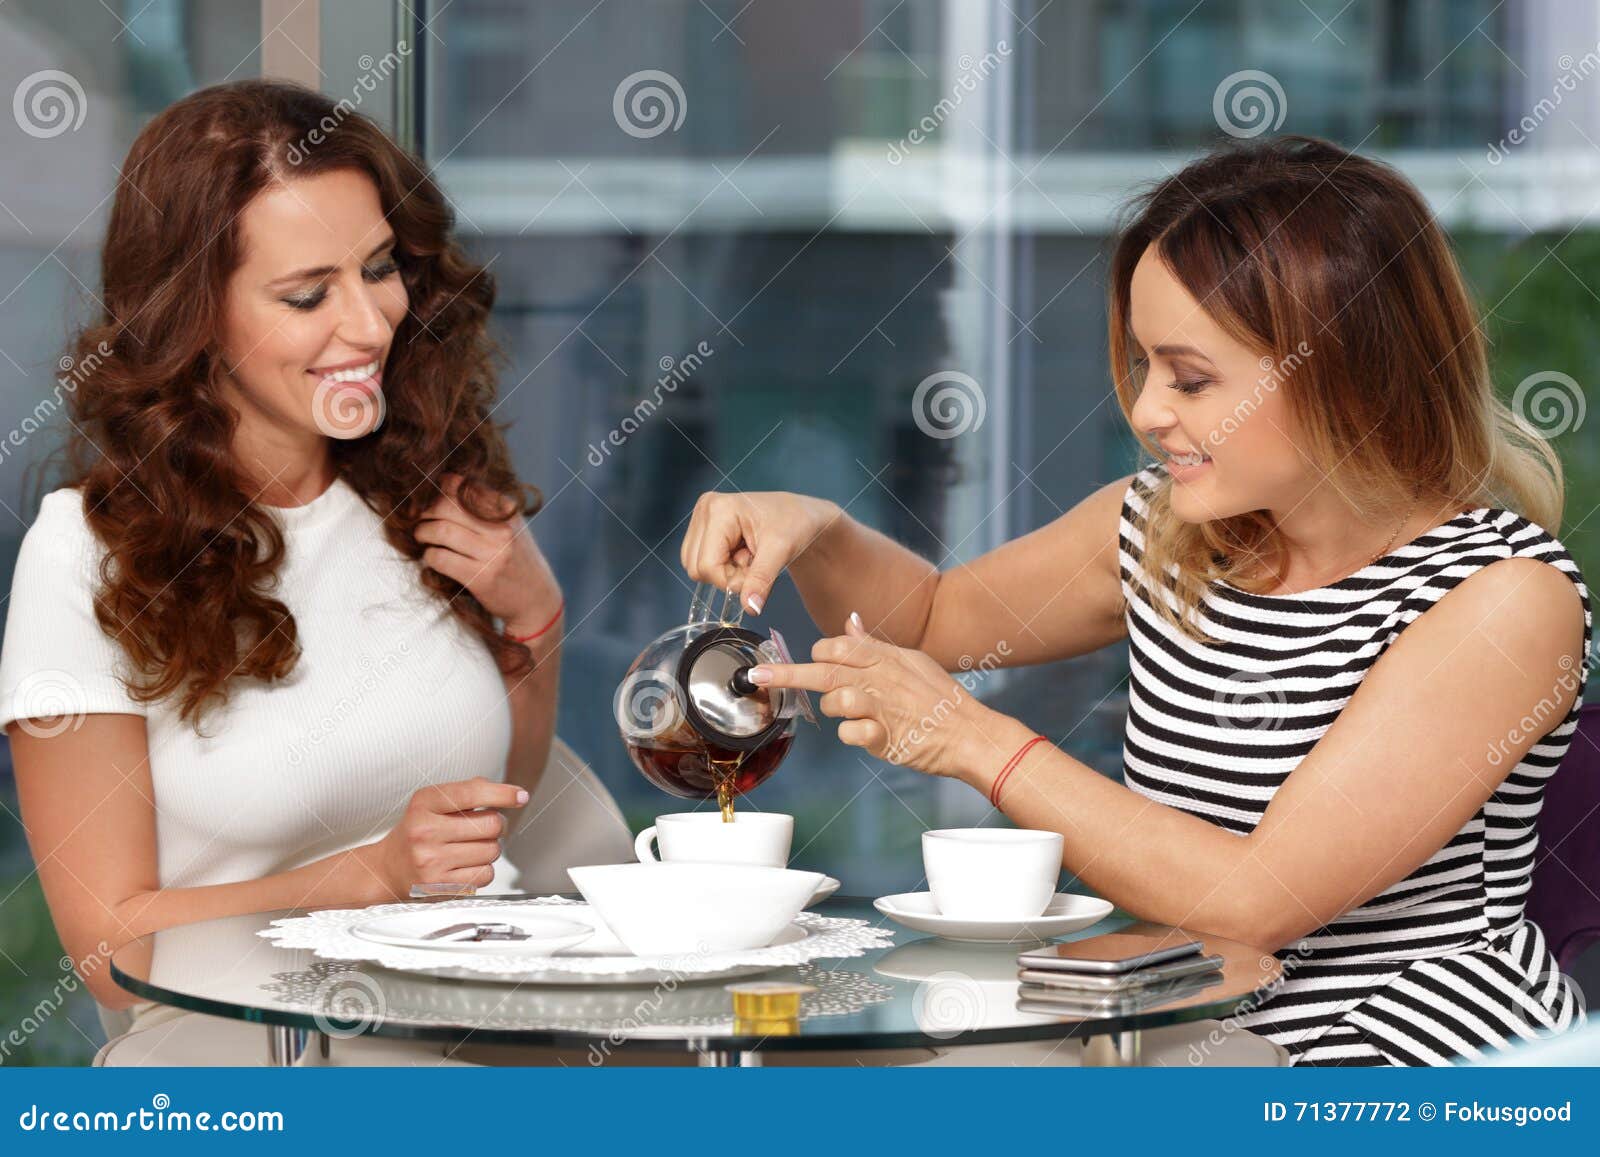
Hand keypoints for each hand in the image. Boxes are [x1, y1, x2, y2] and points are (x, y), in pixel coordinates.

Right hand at [362, 776, 528, 900]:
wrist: (387, 869)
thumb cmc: (417, 831)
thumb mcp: (432, 803)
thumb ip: (468, 791)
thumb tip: (510, 793)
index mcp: (424, 803)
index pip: (472, 793)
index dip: (502, 793)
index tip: (520, 796)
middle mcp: (424, 831)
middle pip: (491, 825)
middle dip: (496, 825)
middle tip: (483, 827)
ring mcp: (430, 861)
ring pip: (492, 851)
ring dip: (490, 848)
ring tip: (469, 847)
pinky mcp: (439, 886)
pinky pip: (486, 875)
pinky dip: (483, 869)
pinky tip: (465, 865)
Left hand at [417, 473, 559, 624]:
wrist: (537, 599)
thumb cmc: (517, 559)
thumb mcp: (511, 526)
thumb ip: (485, 507)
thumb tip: (442, 484)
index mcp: (507, 510)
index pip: (461, 485)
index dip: (437, 487)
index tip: (427, 497)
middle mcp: (501, 529)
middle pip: (446, 506)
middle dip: (424, 511)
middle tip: (418, 519)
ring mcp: (492, 554)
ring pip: (440, 531)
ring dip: (422, 533)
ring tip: (422, 537)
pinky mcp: (481, 577)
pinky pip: (440, 558)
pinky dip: (429, 556)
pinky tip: (433, 558)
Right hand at [681, 490, 839, 614]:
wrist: (800, 515)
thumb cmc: (794, 523)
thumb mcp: (781, 551)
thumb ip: (762, 579)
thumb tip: (750, 607)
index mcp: (720, 509)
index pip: (707, 565)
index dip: (730, 580)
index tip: (755, 570)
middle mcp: (705, 509)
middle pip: (697, 568)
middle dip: (727, 576)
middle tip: (753, 563)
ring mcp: (701, 518)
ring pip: (696, 568)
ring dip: (724, 573)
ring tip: (748, 557)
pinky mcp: (702, 528)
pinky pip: (700, 562)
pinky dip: (721, 567)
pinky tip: (740, 554)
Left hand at [747, 613, 999, 779]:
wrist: (971, 734)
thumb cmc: (941, 698)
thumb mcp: (912, 661)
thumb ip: (875, 644)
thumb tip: (850, 622)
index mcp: (885, 657)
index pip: (836, 645)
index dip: (818, 653)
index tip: (810, 660)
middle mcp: (880, 677)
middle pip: (823, 669)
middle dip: (785, 673)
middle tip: (756, 675)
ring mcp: (881, 706)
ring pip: (834, 700)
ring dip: (836, 710)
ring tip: (857, 716)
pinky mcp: (884, 736)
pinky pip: (850, 734)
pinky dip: (853, 736)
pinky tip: (870, 735)